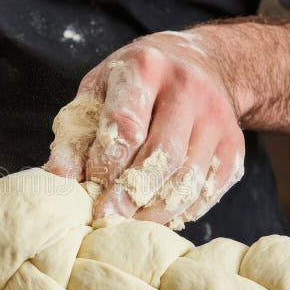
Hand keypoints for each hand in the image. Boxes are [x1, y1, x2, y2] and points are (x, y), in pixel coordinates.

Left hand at [45, 30, 244, 229]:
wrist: (200, 64)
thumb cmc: (133, 84)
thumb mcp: (96, 93)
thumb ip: (74, 137)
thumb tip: (54, 180)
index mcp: (146, 67)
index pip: (127, 125)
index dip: (106, 165)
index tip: (90, 192)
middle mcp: (188, 88)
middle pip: (162, 155)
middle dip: (131, 195)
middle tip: (107, 221)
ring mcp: (217, 117)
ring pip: (189, 178)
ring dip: (156, 210)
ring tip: (130, 225)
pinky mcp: (235, 144)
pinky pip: (209, 189)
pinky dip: (183, 210)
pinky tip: (158, 215)